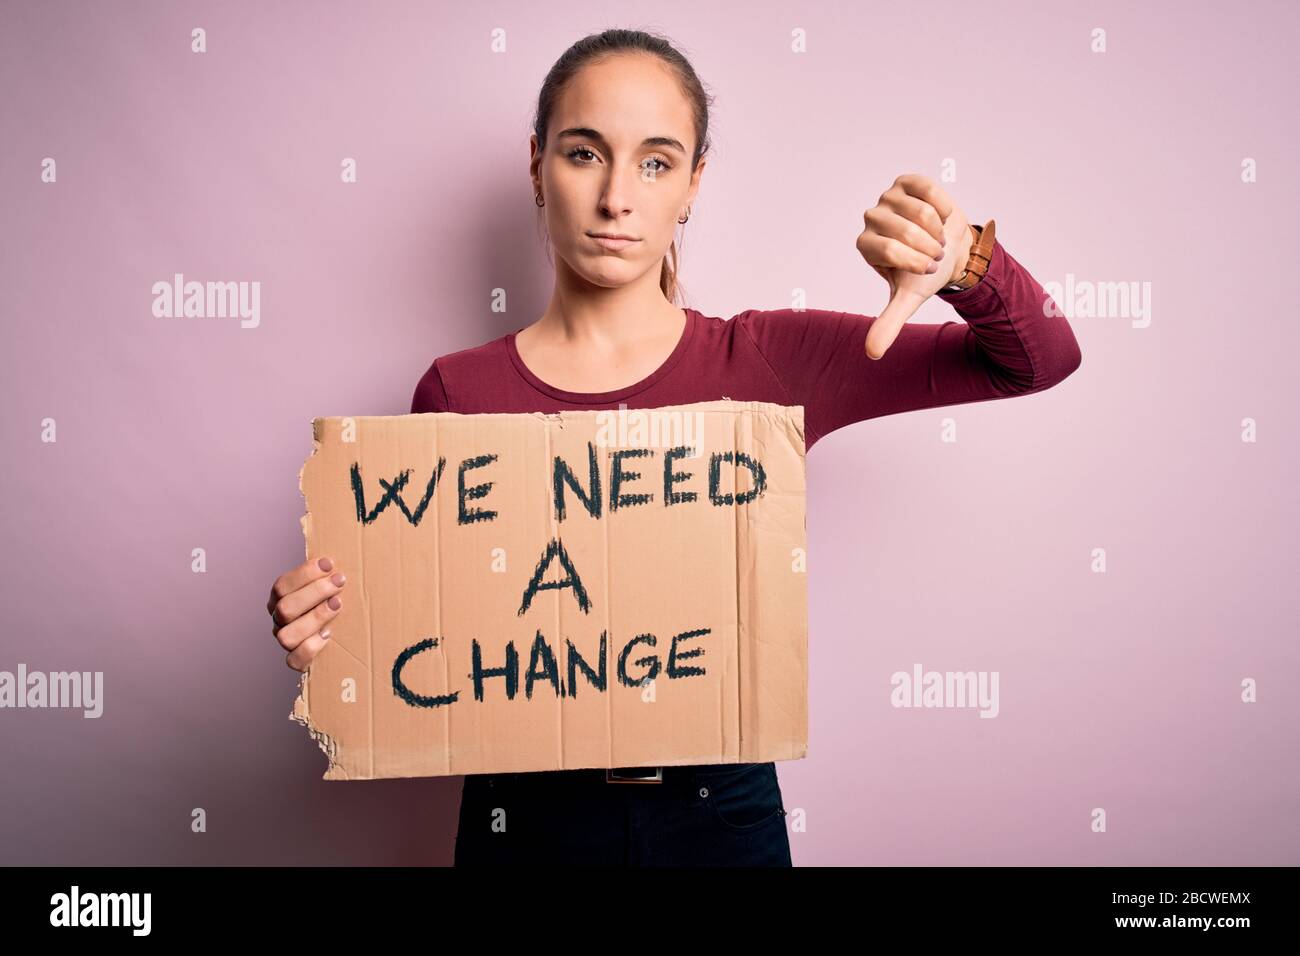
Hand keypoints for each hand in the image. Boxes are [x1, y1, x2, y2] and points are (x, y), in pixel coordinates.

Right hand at [268, 556, 345, 670]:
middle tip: (339, 582)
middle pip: (285, 609)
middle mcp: (279, 620)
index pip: (282, 585)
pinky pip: (294, 661)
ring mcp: (286, 641)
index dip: (305, 574)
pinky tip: (328, 634)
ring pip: (286, 636)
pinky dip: (310, 648)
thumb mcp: (329, 580)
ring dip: (314, 618)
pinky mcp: (297, 661)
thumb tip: (347, 542)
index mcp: (280, 598)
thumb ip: (328, 569)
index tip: (330, 564)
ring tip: (338, 605)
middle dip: (314, 593)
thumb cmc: (334, 597)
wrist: (346, 631)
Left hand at [855, 173, 971, 358]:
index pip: (889, 249)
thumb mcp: (908, 299)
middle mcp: (872, 218)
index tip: (927, 268)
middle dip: (930, 247)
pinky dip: (943, 207)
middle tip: (936, 254)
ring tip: (938, 237)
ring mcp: (888, 197)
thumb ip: (889, 323)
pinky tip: (942, 217)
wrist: (950, 247)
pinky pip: (930, 190)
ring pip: (920, 211)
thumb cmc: (925, 273)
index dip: (916, 260)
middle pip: (905, 230)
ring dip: (939, 230)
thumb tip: (872, 354)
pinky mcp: (907, 182)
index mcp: (866, 245)